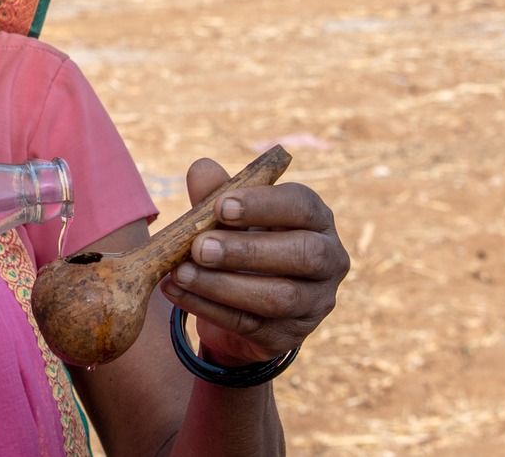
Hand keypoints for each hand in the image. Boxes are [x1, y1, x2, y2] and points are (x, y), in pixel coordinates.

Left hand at [159, 158, 349, 364]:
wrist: (241, 302)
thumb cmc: (241, 242)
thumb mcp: (228, 216)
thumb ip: (217, 192)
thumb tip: (201, 168)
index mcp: (316, 220)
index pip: (303, 206)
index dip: (263, 205)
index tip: (220, 207)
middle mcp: (328, 261)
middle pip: (303, 254)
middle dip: (247, 250)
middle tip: (199, 247)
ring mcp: (314, 303)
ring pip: (278, 297)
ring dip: (223, 285)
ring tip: (180, 272)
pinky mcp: (288, 336)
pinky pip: (250, 325)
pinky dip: (208, 307)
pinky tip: (176, 291)